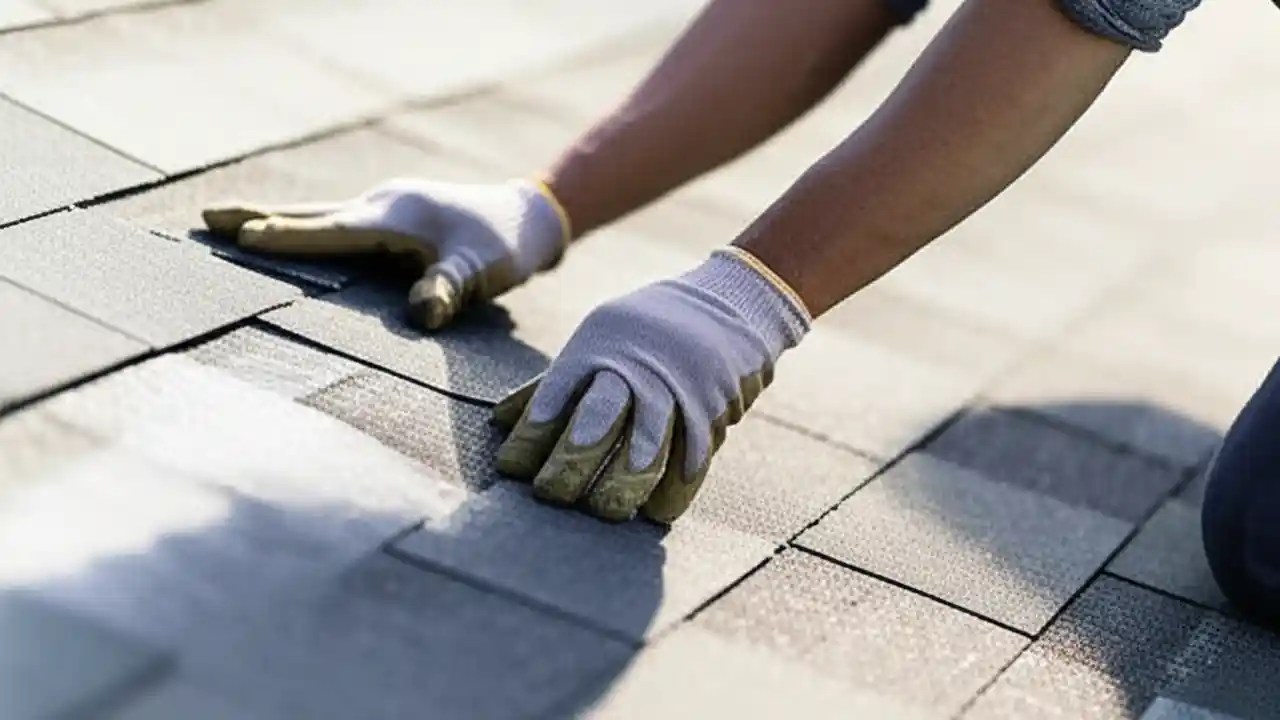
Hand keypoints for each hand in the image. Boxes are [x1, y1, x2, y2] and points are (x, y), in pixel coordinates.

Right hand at [202, 179, 569, 329]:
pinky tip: (285, 233)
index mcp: (396, 216)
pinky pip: (335, 222)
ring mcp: (384, 206)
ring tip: (224, 222)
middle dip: (257, 217)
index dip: (288, 237)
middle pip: (309, 214)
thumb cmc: (504, 246)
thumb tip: (420, 316)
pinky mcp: (389, 216)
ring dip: (274, 219)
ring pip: (318, 214)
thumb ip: (448, 289)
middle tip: (204, 217)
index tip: (245, 236)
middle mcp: (382, 204)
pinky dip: (303, 226)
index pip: (332, 230)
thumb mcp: (481, 271)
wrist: (527, 217)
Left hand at [491, 248, 809, 522]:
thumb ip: (552, 386)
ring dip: (624, 481)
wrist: (729, 301)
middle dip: (572, 461)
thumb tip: (498, 421)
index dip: (531, 435)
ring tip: (605, 512)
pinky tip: (657, 511)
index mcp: (596, 347)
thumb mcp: (596, 341)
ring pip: (647, 440)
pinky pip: (692, 453)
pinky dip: (676, 486)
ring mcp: (676, 386)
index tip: (509, 468)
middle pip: (598, 418)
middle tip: (551, 496)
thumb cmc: (646, 330)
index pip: (554, 396)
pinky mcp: (712, 407)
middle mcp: (633, 365)